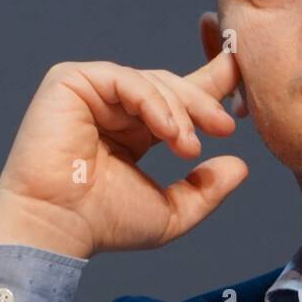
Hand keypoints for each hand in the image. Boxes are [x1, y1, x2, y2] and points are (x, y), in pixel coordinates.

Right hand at [0, 56, 247, 259]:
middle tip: (225, 128)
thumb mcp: (173, 210)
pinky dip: (153, 101)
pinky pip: (125, 79)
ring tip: (189, 147)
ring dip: (181, 111)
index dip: (213, 84)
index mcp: (136, 129)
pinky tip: (169, 131)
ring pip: (154, 82)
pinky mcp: (71, 82)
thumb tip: (241, 167)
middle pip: (172, 86)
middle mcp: (114, 107)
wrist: (59, 228)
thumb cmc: (104, 224)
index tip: (243, 74)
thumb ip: (207, 189)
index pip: (180, 96)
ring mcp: (92, 91)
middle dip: (203, 103)